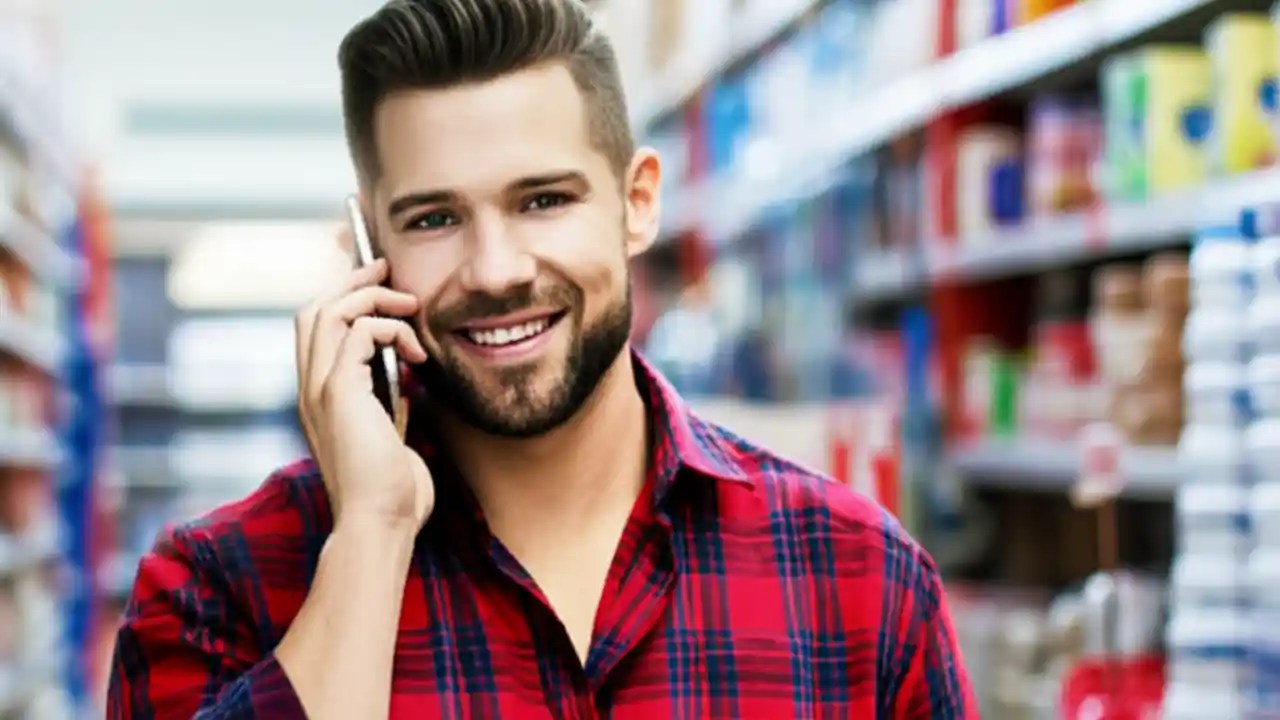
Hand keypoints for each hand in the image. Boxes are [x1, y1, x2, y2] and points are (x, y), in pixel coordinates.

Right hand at [295, 256, 433, 530]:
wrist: (381, 523)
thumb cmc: (393, 492)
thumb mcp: (388, 438)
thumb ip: (386, 408)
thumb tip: (405, 385)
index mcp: (319, 399)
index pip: (315, 331)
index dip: (342, 299)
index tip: (380, 286)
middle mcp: (310, 390)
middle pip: (312, 310)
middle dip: (350, 282)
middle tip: (385, 268)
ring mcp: (319, 390)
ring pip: (328, 311)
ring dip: (372, 296)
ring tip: (410, 304)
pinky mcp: (340, 393)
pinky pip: (357, 331)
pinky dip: (390, 328)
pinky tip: (416, 354)